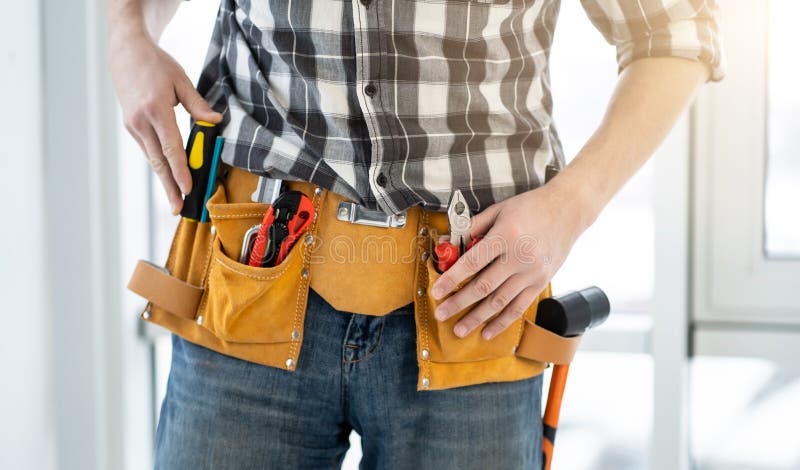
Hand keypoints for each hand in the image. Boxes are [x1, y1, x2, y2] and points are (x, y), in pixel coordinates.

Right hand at [109, 29, 221, 214]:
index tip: (188, 189)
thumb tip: (215, 122)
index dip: (181, 171)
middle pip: (158, 161)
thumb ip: (198, 105)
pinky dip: (159, 164)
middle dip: (169, 187)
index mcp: (156, 110)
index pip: (171, 147)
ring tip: (175, 199)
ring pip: (152, 158)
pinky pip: (148, 149)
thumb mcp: (181, 80)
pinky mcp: (131, 126)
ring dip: (164, 179)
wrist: (126, 53)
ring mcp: (133, 125)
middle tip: (178, 208)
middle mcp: (140, 121)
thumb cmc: (157, 64)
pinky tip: (168, 177)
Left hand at [430, 182, 592, 339]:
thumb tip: (446, 244)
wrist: (568, 210)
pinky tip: (486, 332)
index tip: (436, 291)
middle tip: (441, 314)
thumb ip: (472, 227)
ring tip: (459, 330)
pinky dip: (501, 322)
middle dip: (459, 303)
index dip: (452, 279)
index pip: (473, 262)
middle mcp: (520, 257)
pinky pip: (519, 307)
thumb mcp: (498, 210)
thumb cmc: (530, 207)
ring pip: (500, 301)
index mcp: (505, 235)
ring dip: (477, 318)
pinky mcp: (541, 283)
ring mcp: (532, 273)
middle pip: (484, 286)